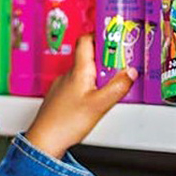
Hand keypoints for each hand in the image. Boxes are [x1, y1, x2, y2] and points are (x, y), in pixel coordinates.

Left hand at [25, 34, 136, 158]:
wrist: (44, 141)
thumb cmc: (66, 123)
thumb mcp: (100, 105)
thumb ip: (118, 87)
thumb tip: (131, 72)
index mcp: (78, 71)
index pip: (86, 40)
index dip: (100, 35)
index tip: (115, 37)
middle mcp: (68, 74)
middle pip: (87, 56)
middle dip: (105, 58)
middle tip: (121, 64)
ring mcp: (62, 85)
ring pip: (83, 71)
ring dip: (98, 73)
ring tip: (112, 83)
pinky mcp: (60, 97)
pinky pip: (77, 84)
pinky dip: (89, 86)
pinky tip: (96, 98)